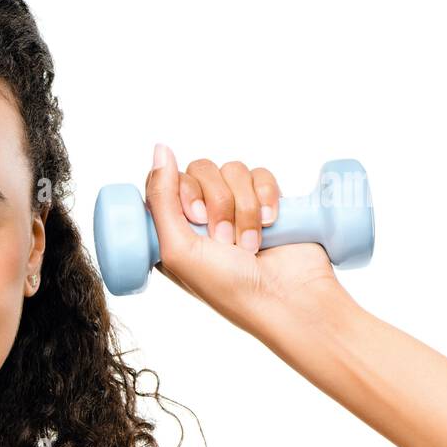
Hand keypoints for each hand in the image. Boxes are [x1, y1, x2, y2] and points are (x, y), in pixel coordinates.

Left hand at [144, 144, 348, 330]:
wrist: (287, 297)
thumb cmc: (227, 286)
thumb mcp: (178, 249)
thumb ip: (162, 198)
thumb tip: (159, 149)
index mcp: (173, 229)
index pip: (168, 180)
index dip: (184, 192)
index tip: (196, 219)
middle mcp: (203, 215)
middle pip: (201, 169)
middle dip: (218, 203)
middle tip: (225, 240)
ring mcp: (236, 206)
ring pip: (232, 170)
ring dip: (244, 207)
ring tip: (250, 244)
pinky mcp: (267, 201)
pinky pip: (261, 175)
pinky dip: (267, 197)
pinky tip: (270, 223)